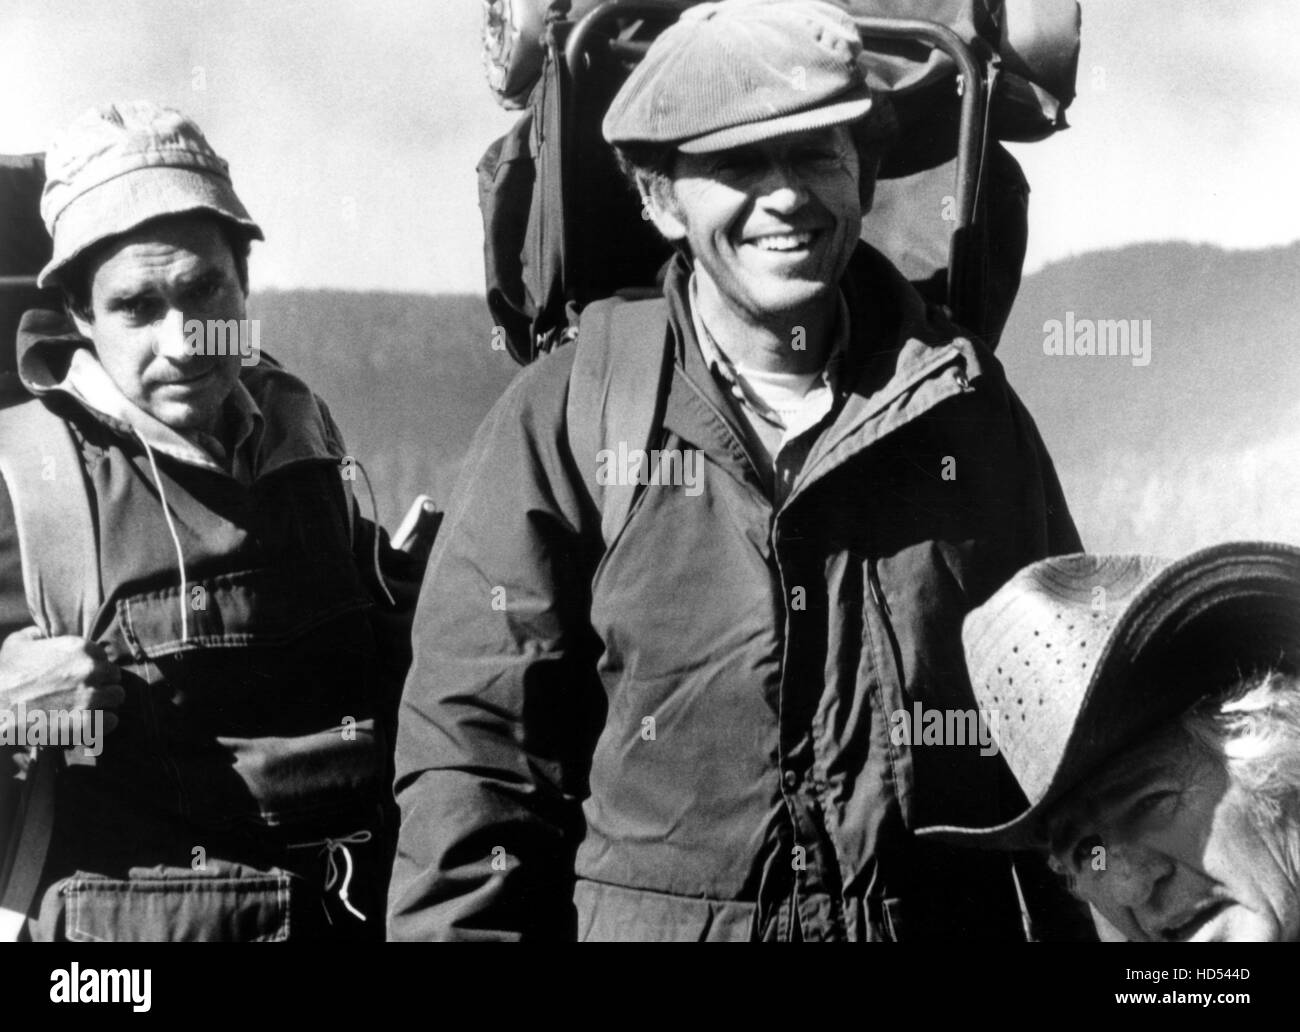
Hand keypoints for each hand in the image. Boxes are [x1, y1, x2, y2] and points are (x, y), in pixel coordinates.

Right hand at [0, 627, 123, 735]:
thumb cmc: (4, 675)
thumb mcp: (16, 644)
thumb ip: (35, 634)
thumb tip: (41, 632)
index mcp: (80, 648)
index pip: (104, 656)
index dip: (94, 667)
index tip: (83, 676)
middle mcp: (90, 669)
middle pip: (114, 676)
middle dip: (103, 684)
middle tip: (88, 694)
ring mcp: (91, 696)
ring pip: (117, 697)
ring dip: (106, 703)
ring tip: (90, 709)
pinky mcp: (87, 721)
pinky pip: (111, 721)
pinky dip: (103, 724)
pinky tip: (89, 724)